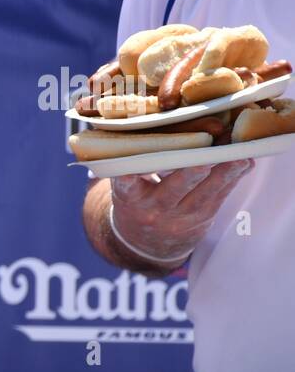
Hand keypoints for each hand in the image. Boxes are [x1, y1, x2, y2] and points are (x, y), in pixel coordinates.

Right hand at [108, 160, 253, 263]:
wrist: (148, 243)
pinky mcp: (205, 216)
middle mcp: (155, 208)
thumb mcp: (127, 188)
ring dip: (223, 173)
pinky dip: (234, 176)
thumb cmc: (138, 201)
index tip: (130, 170)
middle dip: (189, 175)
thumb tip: (165, 128)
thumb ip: (138, 165)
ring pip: (205, 194)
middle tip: (202, 160)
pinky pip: (222, 195)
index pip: (127, 186)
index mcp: (130, 198)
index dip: (128, 179)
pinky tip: (245, 161)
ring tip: (237, 156)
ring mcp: (182, 215)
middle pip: (172, 191)